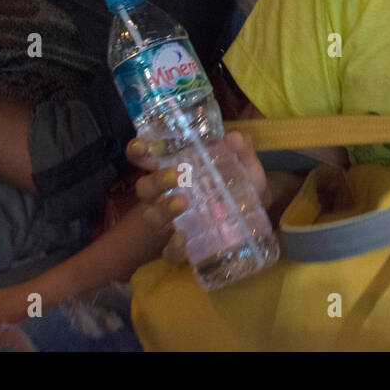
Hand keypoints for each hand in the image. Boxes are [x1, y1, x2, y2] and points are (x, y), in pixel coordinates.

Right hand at [126, 131, 267, 263]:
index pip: (145, 158)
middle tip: (178, 175)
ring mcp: (169, 223)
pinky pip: (168, 252)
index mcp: (174, 170)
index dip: (137, 151)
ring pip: (151, 217)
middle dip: (156, 180)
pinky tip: (184, 237)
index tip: (143, 147)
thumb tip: (233, 138)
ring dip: (163, 209)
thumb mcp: (245, 169)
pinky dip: (173, 246)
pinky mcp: (180, 248)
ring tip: (184, 202)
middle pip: (144, 187)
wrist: (252, 227)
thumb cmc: (239, 190)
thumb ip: (242, 152)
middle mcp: (165, 195)